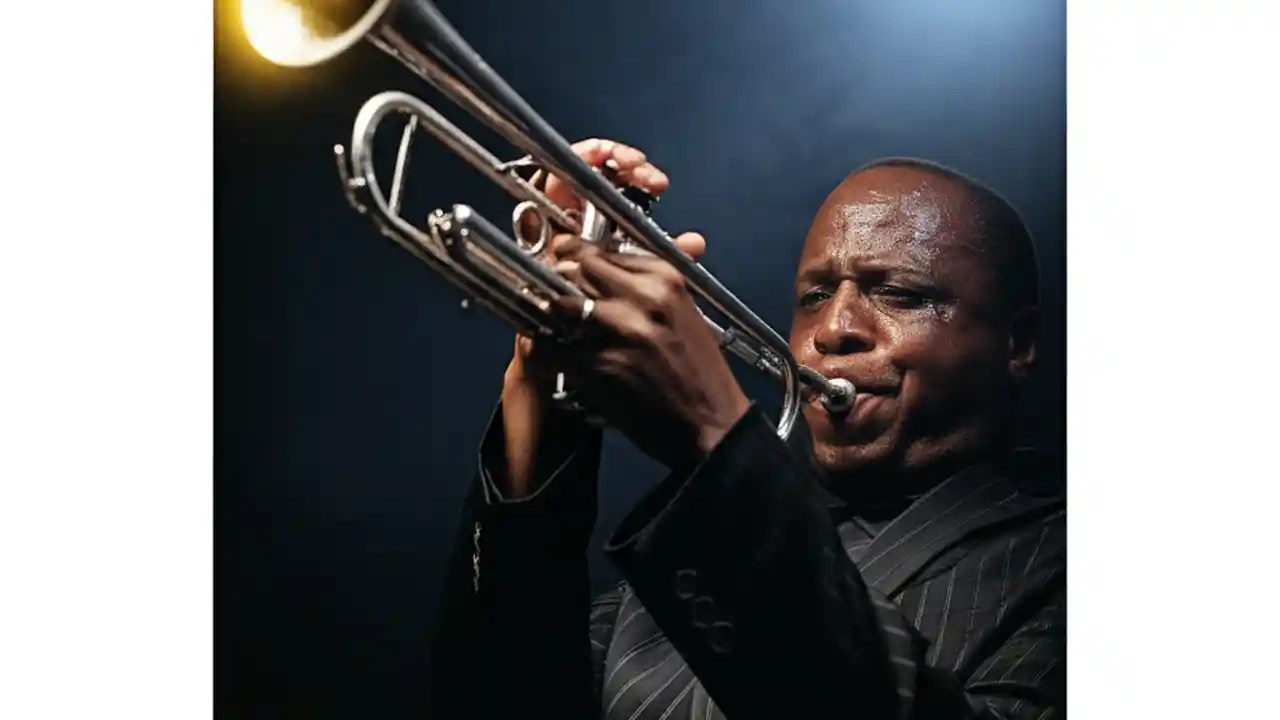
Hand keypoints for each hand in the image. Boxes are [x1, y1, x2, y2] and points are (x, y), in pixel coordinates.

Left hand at [500, 138, 697, 495]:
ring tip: (547, 323)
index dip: (574, 254)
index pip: (602, 249)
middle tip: (548, 290)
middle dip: (557, 278)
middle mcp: (642, 297)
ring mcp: (619, 331)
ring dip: (547, 313)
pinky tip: (546, 354)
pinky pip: (550, 347)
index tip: (561, 259)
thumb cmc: (699, 371)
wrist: (712, 423)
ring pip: (558, 303)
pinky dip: (542, 350)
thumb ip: (651, 281)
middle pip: (576, 268)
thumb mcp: (685, 312)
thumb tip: (618, 252)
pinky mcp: (600, 366)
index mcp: (664, 278)